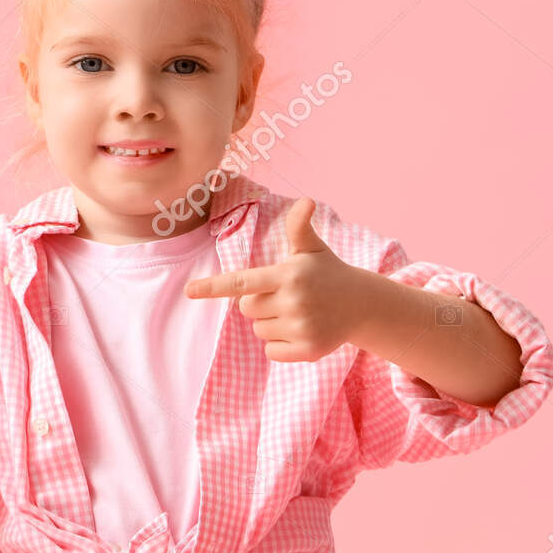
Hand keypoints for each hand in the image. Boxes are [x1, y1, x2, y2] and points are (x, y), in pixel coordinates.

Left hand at [184, 198, 365, 361]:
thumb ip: (299, 226)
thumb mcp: (312, 249)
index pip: (242, 283)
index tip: (190, 291)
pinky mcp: (308, 350)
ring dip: (271, 323)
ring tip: (297, 312)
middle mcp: (293, 302)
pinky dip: (281, 345)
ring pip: (259, 331)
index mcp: (287, 275)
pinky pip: (271, 351)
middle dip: (259, 303)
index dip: (213, 287)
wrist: (363, 304)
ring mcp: (301, 327)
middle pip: (247, 309)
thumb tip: (306, 201)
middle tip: (285, 296)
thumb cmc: (328, 273)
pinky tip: (302, 331)